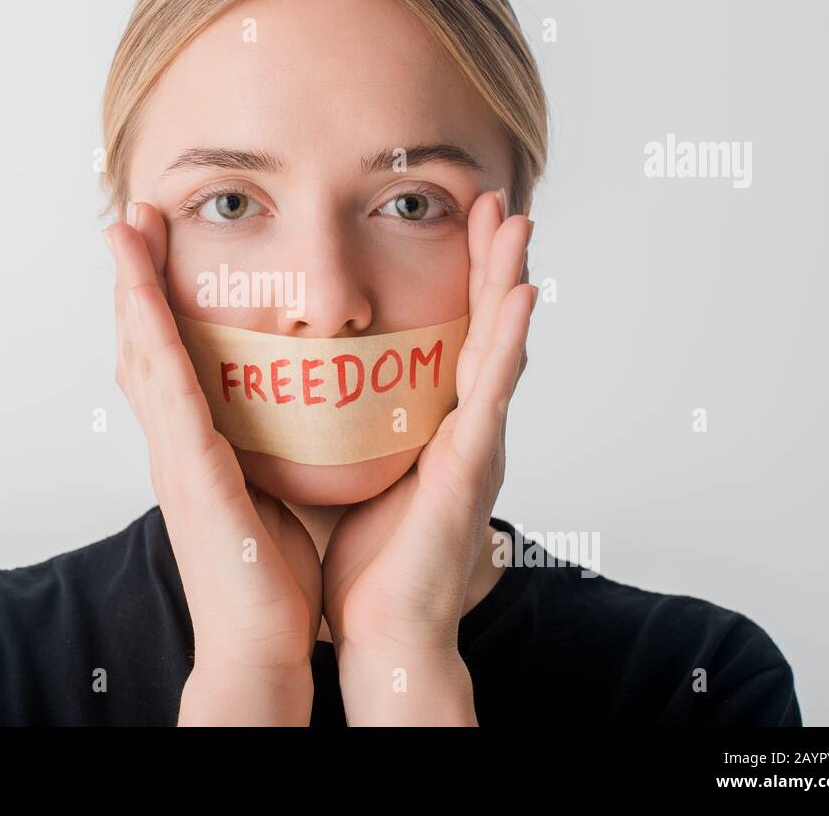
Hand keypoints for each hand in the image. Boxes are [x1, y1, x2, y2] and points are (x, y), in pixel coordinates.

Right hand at [105, 201, 322, 723]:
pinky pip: (167, 388)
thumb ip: (271, 446)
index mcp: (195, 448)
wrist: (257, 645)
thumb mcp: (273, 492)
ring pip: (143, 352)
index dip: (156, 300)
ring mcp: (173, 455)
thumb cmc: (270, 577)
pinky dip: (150, 332)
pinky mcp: (188, 470)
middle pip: (142, 342)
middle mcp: (174, 444)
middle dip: (134, 276)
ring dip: (131, 286)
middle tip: (131, 215)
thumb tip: (300, 407)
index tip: (157, 246)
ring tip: (126, 228)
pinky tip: (141, 290)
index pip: (168, 356)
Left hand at [320, 190, 534, 720]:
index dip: (457, 277)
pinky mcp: (472, 470)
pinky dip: (511, 342)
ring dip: (509, 279)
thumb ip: (345, 426)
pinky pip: (493, 395)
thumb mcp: (351, 471)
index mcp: (431, 425)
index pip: (448, 334)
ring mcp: (475, 445)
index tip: (455, 220)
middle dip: (489, 260)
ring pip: (497, 345)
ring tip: (516, 219)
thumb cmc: (367, 562)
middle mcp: (461, 428)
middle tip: (492, 197)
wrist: (381, 631)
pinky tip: (524, 296)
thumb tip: (304, 386)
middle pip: (480, 326)